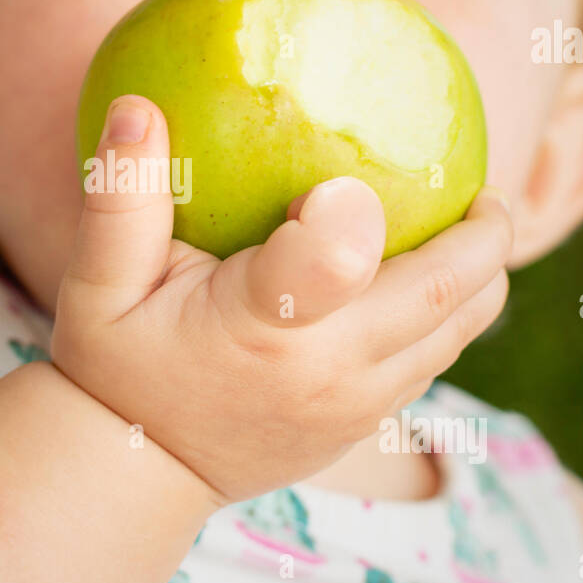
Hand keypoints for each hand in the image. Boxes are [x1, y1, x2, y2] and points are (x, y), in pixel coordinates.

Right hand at [51, 94, 512, 505]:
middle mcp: (327, 371)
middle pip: (446, 294)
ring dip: (478, 275)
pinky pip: (433, 361)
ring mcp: (355, 406)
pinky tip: (421, 275)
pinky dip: (449, 314)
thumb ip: (121, 197)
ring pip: (457, 331)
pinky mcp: (365, 426)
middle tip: (477, 186)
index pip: (335, 264)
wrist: (141, 474)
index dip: (357, 212)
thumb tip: (137, 108)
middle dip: (484, 233)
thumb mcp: (98, 284)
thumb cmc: (118, 365)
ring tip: (466, 224)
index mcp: (261, 326)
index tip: (342, 181)